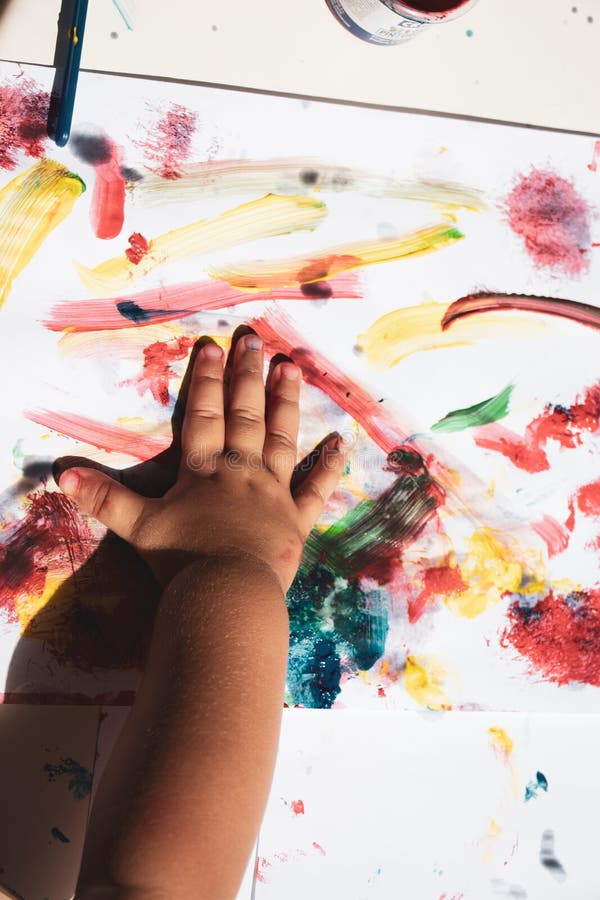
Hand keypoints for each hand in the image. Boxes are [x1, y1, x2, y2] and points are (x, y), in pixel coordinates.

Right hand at [57, 331, 343, 592]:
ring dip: (284, 403)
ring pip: (280, 438)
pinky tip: (340, 443)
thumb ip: (104, 498)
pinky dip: (327, 467)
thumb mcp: (137, 527)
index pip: (205, 417)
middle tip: (254, 341)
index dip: (207, 382)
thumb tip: (61, 473)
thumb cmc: (182, 560)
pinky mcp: (297, 521)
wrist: (227, 593)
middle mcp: (242, 472)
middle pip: (245, 416)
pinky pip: (316, 489)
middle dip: (247, 376)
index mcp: (205, 471)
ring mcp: (273, 493)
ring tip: (290, 368)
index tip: (213, 347)